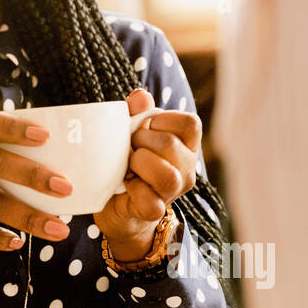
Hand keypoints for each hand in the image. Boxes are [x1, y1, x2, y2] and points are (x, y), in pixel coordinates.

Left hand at [95, 87, 201, 261]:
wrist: (116, 204)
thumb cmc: (127, 161)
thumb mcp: (130, 132)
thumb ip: (136, 112)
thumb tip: (140, 96)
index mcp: (185, 145)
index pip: (191, 123)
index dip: (163, 119)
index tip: (146, 126)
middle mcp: (186, 169)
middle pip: (171, 145)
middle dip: (141, 140)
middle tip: (130, 147)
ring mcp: (173, 192)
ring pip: (165, 175)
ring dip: (139, 164)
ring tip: (128, 166)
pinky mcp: (154, 211)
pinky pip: (149, 200)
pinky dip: (133, 190)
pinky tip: (126, 186)